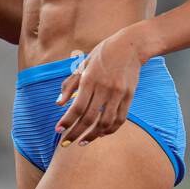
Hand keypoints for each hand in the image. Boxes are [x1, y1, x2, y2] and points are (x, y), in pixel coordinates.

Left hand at [53, 28, 144, 148]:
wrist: (131, 46)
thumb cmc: (103, 54)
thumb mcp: (83, 64)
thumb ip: (70, 84)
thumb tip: (59, 104)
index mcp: (90, 78)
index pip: (77, 107)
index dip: (67, 121)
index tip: (58, 130)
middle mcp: (104, 87)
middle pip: (89, 118)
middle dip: (75, 133)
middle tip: (65, 143)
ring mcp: (118, 93)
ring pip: (105, 122)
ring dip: (92, 135)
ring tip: (82, 142)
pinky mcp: (129, 96)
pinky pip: (120, 119)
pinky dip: (110, 130)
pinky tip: (100, 134)